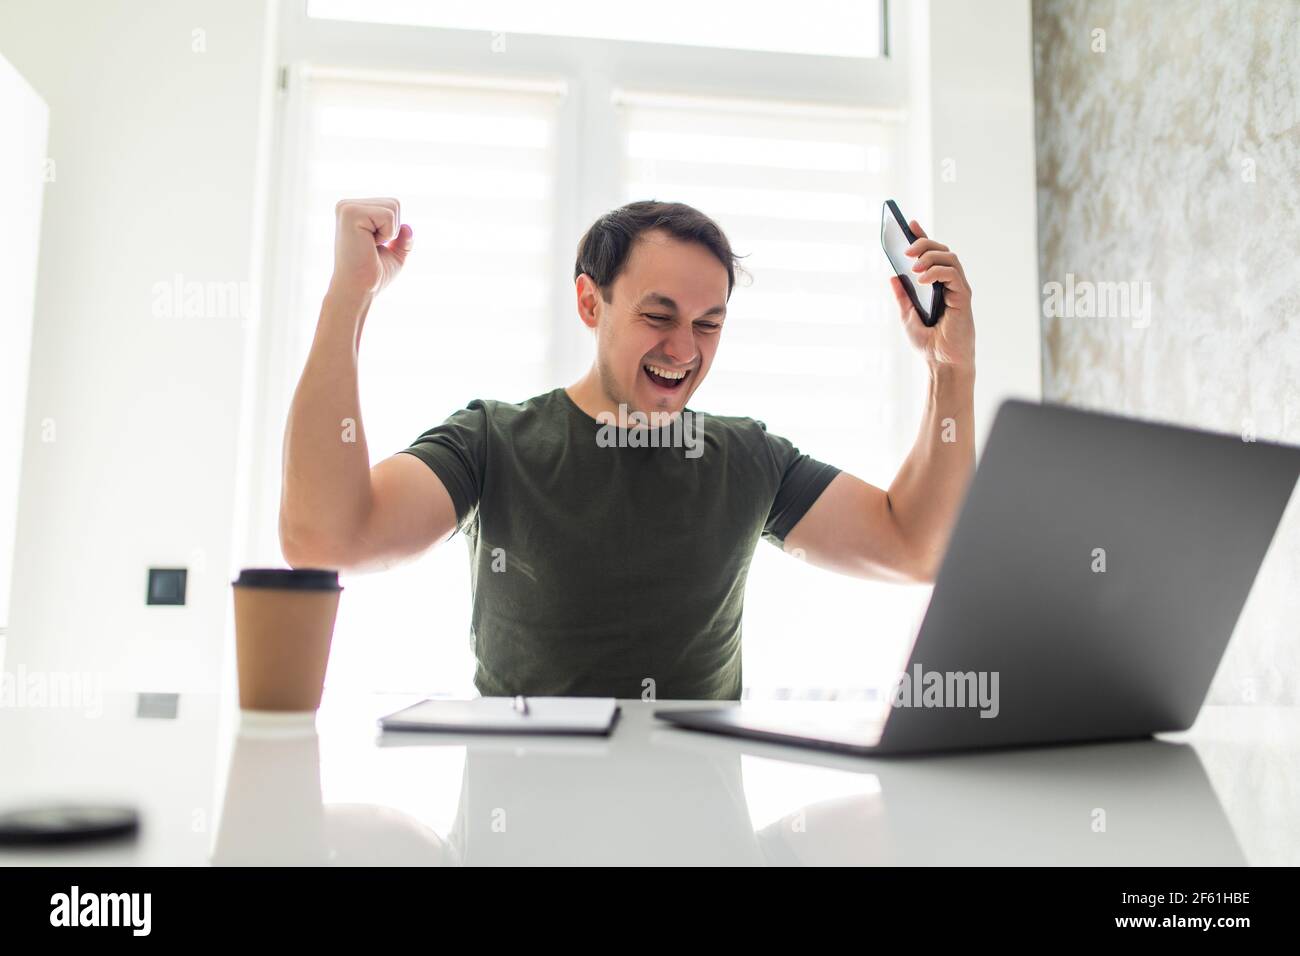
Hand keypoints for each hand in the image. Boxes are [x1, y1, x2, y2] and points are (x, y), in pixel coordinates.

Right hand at [328, 197, 412, 300]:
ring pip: (392, 207)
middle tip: (372, 247)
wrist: (359, 290)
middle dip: (393, 230)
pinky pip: (388, 215)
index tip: (374, 246)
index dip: (393, 230)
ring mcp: (347, 207)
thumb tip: (408, 227)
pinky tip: (368, 244)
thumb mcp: (394, 254)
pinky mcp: (350, 213)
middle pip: (394, 203)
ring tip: (369, 245)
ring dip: (389, 232)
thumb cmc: (373, 275)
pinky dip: (386, 234)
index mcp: (354, 212)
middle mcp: (347, 205)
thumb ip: (402, 239)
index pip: (392, 206)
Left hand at [889, 220, 974, 373]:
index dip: (922, 238)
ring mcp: (958, 290)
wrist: (942, 364)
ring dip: (930, 257)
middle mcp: (950, 285)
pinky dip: (937, 272)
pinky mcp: (963, 298)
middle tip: (905, 249)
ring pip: (949, 258)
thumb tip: (893, 275)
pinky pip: (953, 274)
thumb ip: (903, 296)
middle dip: (924, 244)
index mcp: (937, 287)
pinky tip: (922, 279)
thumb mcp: (907, 317)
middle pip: (942, 251)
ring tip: (913, 267)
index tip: (909, 224)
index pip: (932, 256)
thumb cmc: (929, 344)